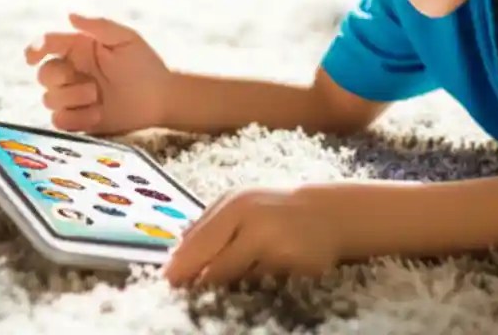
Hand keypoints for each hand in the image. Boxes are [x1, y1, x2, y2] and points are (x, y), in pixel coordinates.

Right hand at [24, 13, 172, 134]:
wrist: (161, 97)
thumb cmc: (145, 64)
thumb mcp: (126, 39)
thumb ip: (99, 25)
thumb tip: (70, 15)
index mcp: (78, 48)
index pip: (46, 45)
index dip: (34, 50)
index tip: (33, 57)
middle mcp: (72, 71)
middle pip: (44, 74)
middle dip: (59, 79)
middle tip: (88, 83)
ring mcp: (73, 96)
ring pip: (49, 99)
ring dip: (71, 99)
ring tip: (97, 97)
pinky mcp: (78, 118)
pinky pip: (59, 121)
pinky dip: (76, 118)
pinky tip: (97, 114)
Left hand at [163, 187, 341, 286]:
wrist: (329, 214)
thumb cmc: (275, 211)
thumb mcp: (240, 208)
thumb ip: (210, 230)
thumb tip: (174, 262)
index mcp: (235, 204)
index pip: (196, 244)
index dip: (180, 269)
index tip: (168, 285)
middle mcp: (254, 220)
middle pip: (213, 268)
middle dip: (198, 284)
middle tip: (189, 294)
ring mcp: (276, 243)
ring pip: (237, 279)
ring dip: (226, 286)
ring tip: (228, 282)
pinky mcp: (295, 263)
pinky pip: (262, 283)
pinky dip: (254, 285)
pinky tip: (258, 277)